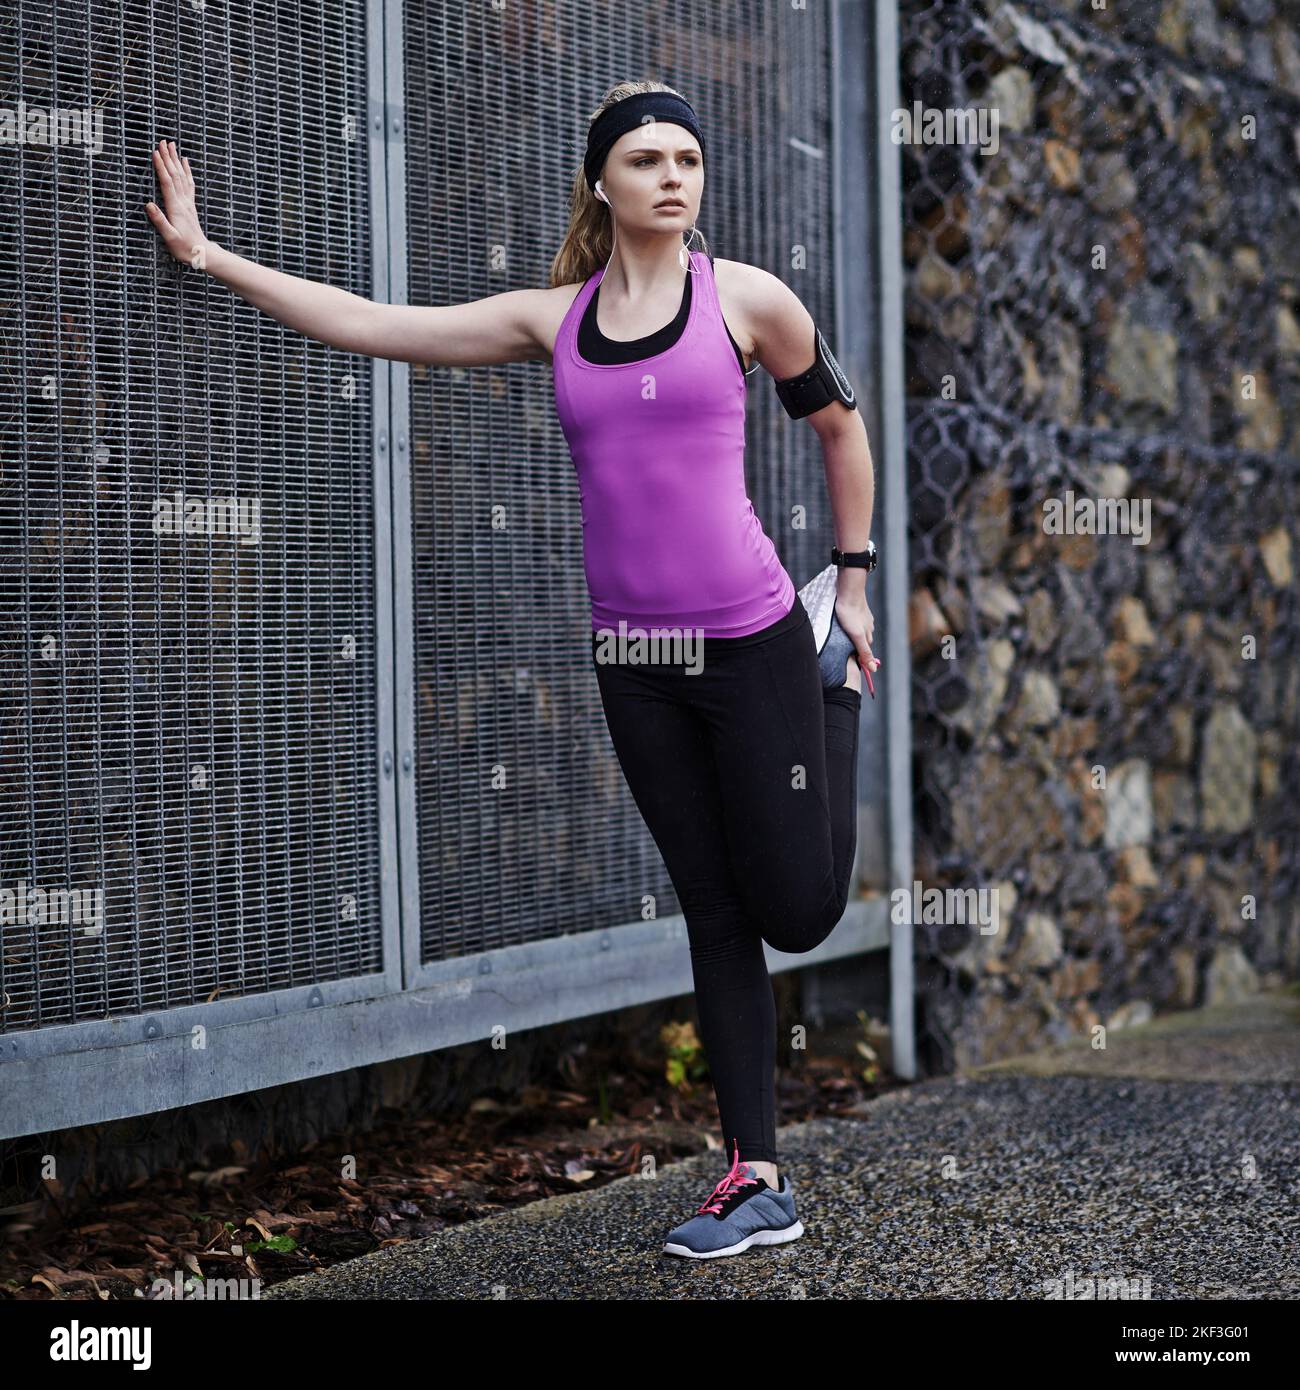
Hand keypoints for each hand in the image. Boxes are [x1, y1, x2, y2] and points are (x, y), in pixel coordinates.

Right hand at [144, 139, 211, 268]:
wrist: (202, 253)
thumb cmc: (184, 248)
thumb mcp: (170, 237)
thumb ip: (160, 221)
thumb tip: (148, 205)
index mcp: (176, 208)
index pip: (167, 183)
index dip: (161, 167)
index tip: (155, 152)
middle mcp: (183, 202)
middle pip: (175, 175)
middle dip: (168, 157)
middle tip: (163, 141)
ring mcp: (188, 203)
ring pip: (182, 177)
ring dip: (176, 160)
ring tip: (172, 146)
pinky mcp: (191, 205)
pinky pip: (189, 184)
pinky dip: (187, 171)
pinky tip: (185, 162)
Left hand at [833, 589, 880, 694]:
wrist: (849, 590)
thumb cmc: (850, 613)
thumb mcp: (856, 636)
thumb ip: (865, 652)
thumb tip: (873, 669)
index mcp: (868, 633)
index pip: (865, 650)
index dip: (859, 656)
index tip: (850, 660)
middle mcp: (868, 626)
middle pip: (862, 640)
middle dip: (855, 645)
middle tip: (844, 649)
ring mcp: (863, 616)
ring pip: (859, 628)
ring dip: (853, 633)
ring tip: (842, 635)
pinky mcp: (857, 608)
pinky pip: (854, 619)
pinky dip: (850, 623)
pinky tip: (843, 621)